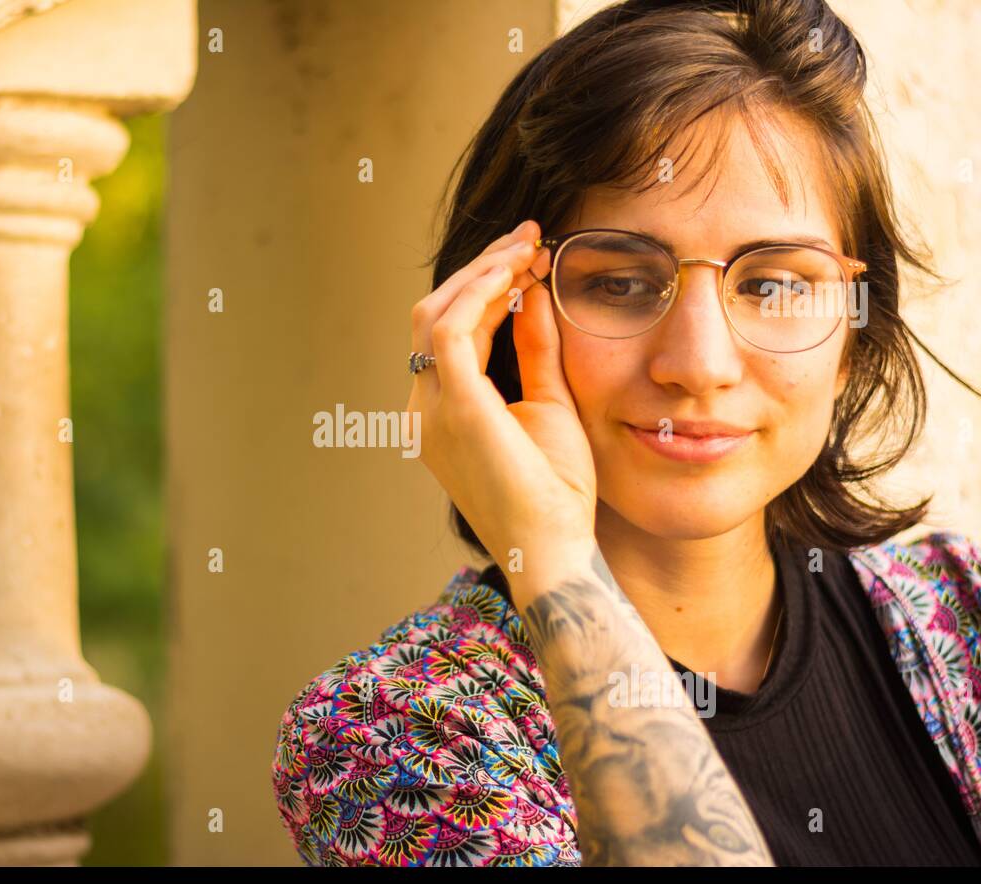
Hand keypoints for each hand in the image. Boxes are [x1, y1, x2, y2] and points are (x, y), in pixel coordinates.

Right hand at [407, 220, 598, 592]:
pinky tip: (516, 273)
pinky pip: (451, 329)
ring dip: (482, 272)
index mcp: (442, 413)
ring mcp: (432, 410)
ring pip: (436, 314)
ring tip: (528, 246)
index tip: (531, 256)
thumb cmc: (555, 493)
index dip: (487, 287)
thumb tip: (536, 293)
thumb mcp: (549, 404)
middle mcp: (425, 409)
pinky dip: (480, 292)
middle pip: (434, 316)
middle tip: (529, 238)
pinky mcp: (455, 409)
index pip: (450, 333)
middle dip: (481, 269)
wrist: (555, 548)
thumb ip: (537, 350)